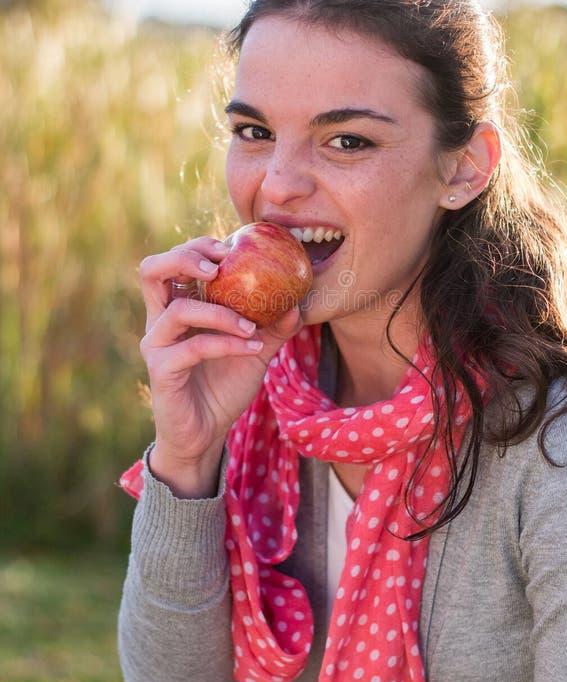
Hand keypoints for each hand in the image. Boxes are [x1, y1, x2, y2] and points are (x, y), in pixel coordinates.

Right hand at [138, 236, 302, 497]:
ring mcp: (158, 345)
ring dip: (220, 311)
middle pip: (152, 270)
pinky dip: (227, 343)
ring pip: (178, 309)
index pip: (174, 263)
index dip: (197, 247)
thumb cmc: (224, 388)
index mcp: (177, 308)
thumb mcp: (254, 352)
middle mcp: (160, 321)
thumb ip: (272, 327)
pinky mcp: (162, 370)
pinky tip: (253, 347)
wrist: (205, 435)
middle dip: (186, 257)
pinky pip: (194, 347)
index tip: (231, 246)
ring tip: (251, 324)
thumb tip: (299, 302)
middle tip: (221, 263)